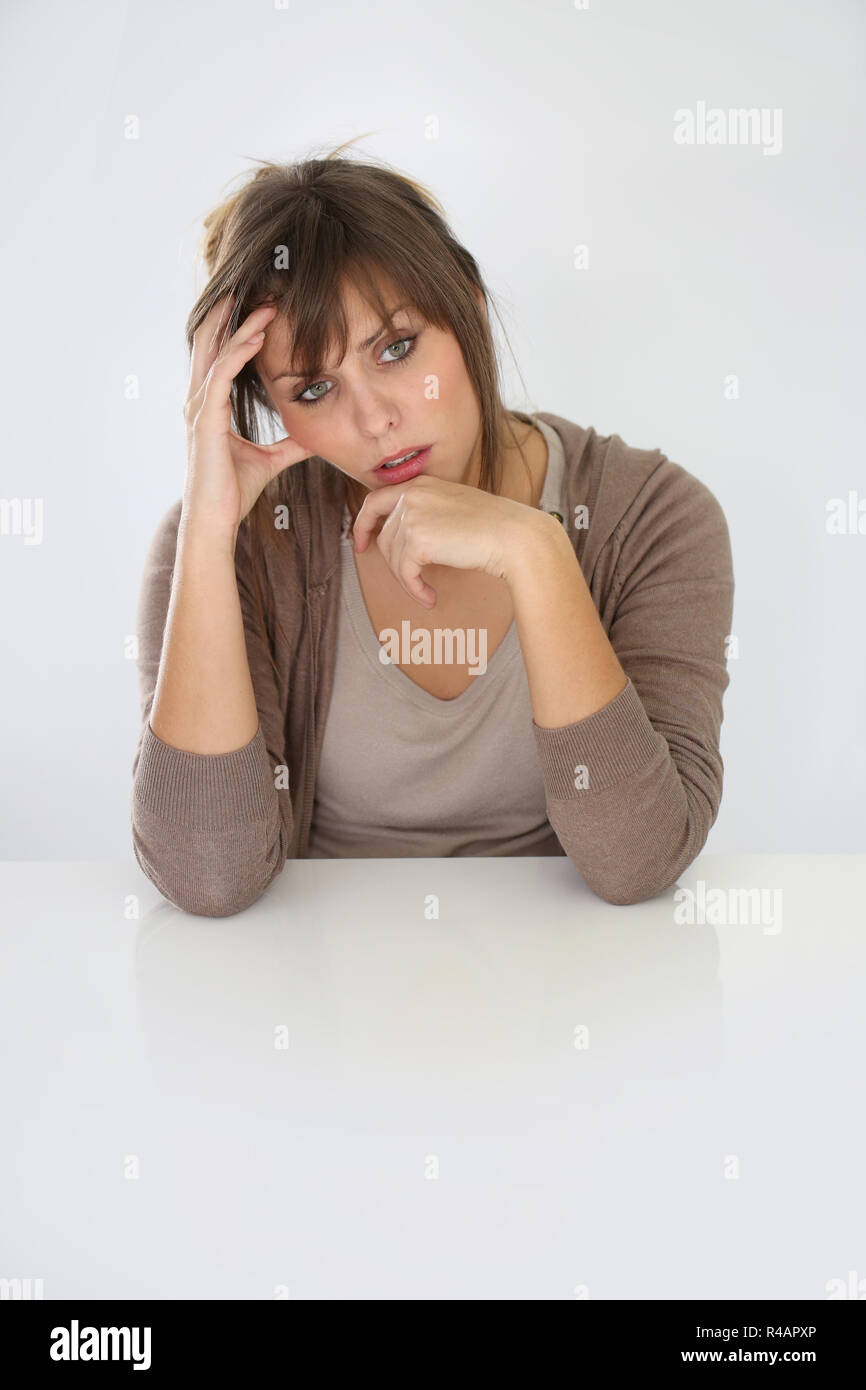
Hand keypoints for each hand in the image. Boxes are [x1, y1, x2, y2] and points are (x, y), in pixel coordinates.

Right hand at [182, 294, 309, 542]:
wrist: (216, 519)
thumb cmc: (233, 491)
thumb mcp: (271, 460)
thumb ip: (290, 444)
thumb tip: (314, 438)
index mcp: (210, 405)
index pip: (221, 355)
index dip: (238, 328)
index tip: (263, 307)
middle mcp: (199, 400)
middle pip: (212, 343)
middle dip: (233, 313)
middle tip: (259, 288)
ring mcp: (199, 408)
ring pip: (217, 352)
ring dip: (240, 325)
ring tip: (264, 303)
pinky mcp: (204, 421)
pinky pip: (220, 376)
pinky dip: (236, 353)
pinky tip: (255, 337)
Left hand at [351, 474, 534, 607]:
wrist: (514, 537)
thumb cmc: (493, 527)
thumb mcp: (453, 508)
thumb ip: (426, 514)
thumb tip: (403, 539)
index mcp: (420, 484)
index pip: (376, 500)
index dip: (363, 524)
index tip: (360, 543)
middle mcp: (412, 495)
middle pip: (384, 536)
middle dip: (391, 563)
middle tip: (406, 581)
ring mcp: (413, 515)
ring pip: (393, 557)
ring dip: (408, 580)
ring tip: (427, 592)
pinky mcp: (418, 540)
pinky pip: (405, 573)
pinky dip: (415, 590)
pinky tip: (430, 598)